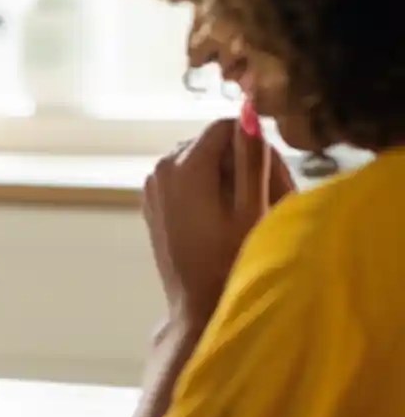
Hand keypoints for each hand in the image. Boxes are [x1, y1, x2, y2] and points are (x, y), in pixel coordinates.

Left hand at [143, 118, 293, 329]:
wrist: (197, 306)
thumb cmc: (231, 261)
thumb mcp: (252, 208)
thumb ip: (251, 157)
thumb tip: (249, 110)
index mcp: (185, 165)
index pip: (224, 126)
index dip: (251, 143)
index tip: (265, 175)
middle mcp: (162, 168)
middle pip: (209, 142)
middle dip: (234, 159)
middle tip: (253, 198)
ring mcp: (152, 186)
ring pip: (196, 159)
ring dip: (219, 174)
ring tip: (235, 212)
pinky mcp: (151, 202)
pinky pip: (183, 178)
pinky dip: (202, 187)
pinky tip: (215, 218)